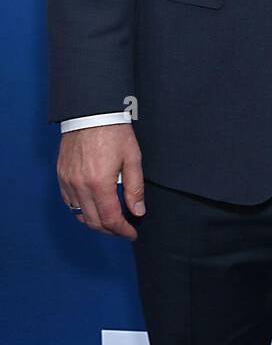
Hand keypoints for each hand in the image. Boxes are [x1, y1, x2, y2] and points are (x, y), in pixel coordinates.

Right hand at [57, 123, 144, 239]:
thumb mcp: (132, 158)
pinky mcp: (61, 175)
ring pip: (79, 215)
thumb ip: (134, 188)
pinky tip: (93, 207)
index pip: (110, 219)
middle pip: (94, 221)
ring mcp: (67, 181)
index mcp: (99, 183)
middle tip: (123, 229)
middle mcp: (80, 186)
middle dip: (110, 230)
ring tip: (110, 221)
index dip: (122, 230)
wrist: (90, 112)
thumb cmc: (114, 132)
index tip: (132, 233)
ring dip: (95, 222)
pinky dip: (81, 210)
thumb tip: (137, 211)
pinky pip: (69, 202)